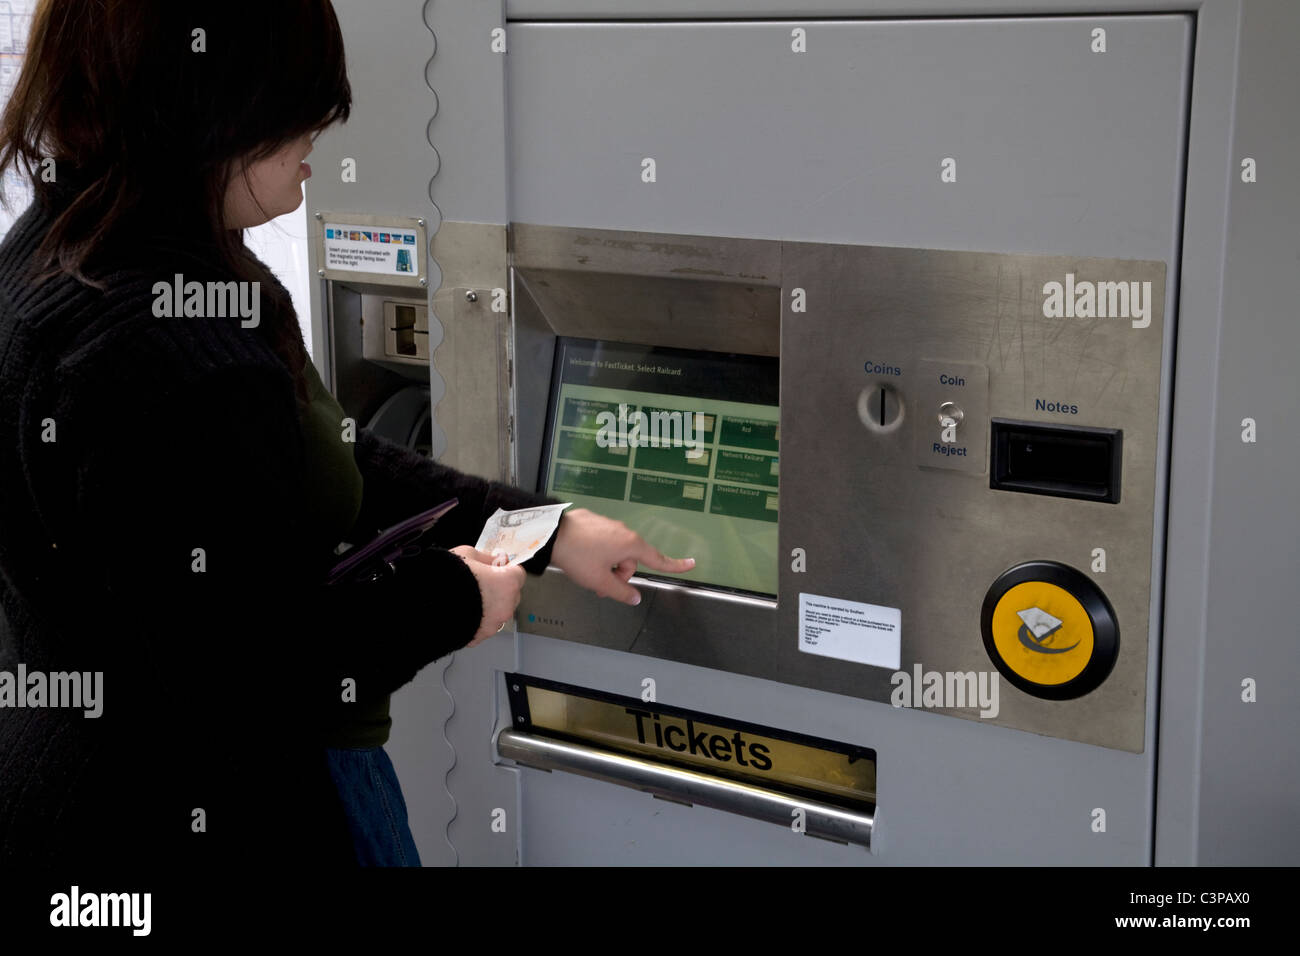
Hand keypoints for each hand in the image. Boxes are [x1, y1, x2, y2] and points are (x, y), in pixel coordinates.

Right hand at [450, 545, 525, 646]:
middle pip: (511, 595)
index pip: (518, 574)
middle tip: (480, 583)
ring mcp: (493, 624)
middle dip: (499, 588)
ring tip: (467, 598)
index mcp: (507, 583)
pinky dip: (477, 620)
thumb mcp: (467, 554)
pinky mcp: (479, 637)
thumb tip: (496, 560)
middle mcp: (506, 606)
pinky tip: (462, 612)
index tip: (495, 568)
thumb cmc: (446, 578)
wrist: (424, 604)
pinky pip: (484, 626)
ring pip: (498, 612)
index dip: (505, 570)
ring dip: (489, 606)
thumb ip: (486, 558)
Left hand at [549, 508, 694, 605]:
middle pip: (631, 560)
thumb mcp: (599, 580)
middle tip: (600, 585)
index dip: (675, 565)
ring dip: (607, 565)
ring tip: (587, 572)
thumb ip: (620, 591)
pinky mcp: (595, 521)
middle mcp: (623, 531)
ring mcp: (609, 524)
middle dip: (619, 574)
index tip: (691, 563)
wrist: (550, 532)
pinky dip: (598, 552)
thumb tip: (634, 598)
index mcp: (630, 545)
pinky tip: (581, 556)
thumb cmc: (577, 555)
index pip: (658, 559)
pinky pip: (604, 540)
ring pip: (615, 551)